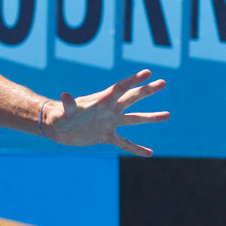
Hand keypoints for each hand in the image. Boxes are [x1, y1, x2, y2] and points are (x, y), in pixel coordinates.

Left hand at [43, 69, 168, 156]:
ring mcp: (109, 123)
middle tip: (164, 82)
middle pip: (132, 99)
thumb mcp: (65, 111)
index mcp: (101, 100)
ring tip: (167, 115)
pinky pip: (124, 143)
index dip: (133, 81)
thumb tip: (65, 95)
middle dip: (147, 91)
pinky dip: (136, 148)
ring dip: (150, 118)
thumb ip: (68, 104)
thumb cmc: (60, 115)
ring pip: (134, 120)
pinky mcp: (106, 136)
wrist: (57, 128)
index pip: (120, 88)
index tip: (148, 73)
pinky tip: (149, 153)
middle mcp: (109, 110)